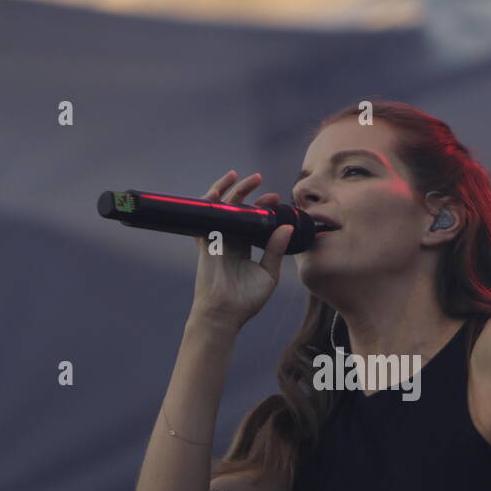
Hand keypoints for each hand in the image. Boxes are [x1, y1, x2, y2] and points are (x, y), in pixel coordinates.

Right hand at [189, 169, 291, 330]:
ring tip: (237, 176)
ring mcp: (217, 240)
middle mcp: (230, 240)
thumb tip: (286, 226)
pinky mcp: (206, 243)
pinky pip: (203, 217)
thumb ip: (276, 249)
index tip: (277, 199)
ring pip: (220, 208)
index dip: (264, 207)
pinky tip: (215, 191)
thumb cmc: (246, 300)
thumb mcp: (268, 273)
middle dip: (248, 192)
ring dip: (227, 190)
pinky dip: (207, 203)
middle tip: (260, 179)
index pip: (254, 220)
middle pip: (237, 209)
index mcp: (245, 247)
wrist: (224, 314)